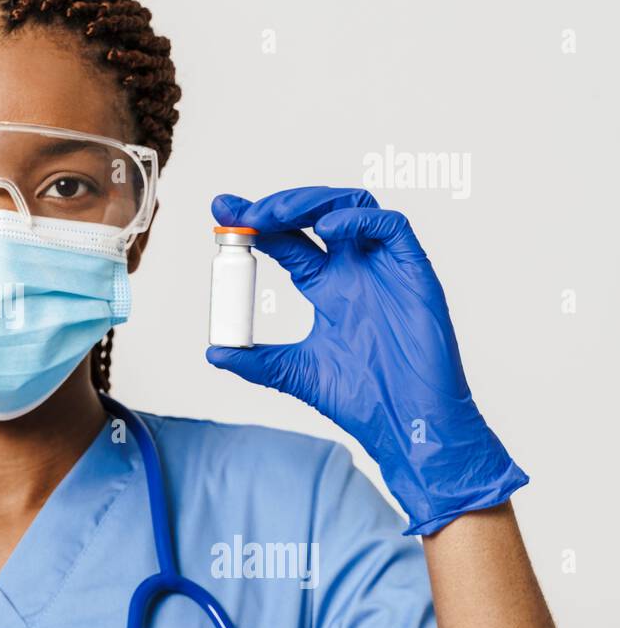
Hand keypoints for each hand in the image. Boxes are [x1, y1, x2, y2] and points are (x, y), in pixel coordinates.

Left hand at [206, 187, 526, 533]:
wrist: (408, 425)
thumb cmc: (365, 400)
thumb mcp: (295, 374)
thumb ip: (255, 362)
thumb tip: (212, 353)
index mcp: (327, 288)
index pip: (286, 241)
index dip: (255, 223)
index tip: (221, 210)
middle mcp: (354, 271)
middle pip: (314, 215)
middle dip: (276, 206)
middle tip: (243, 213)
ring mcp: (384, 268)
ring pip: (351, 206)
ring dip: (310, 202)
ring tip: (275, 215)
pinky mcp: (414, 273)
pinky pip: (392, 227)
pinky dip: (358, 218)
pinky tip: (326, 229)